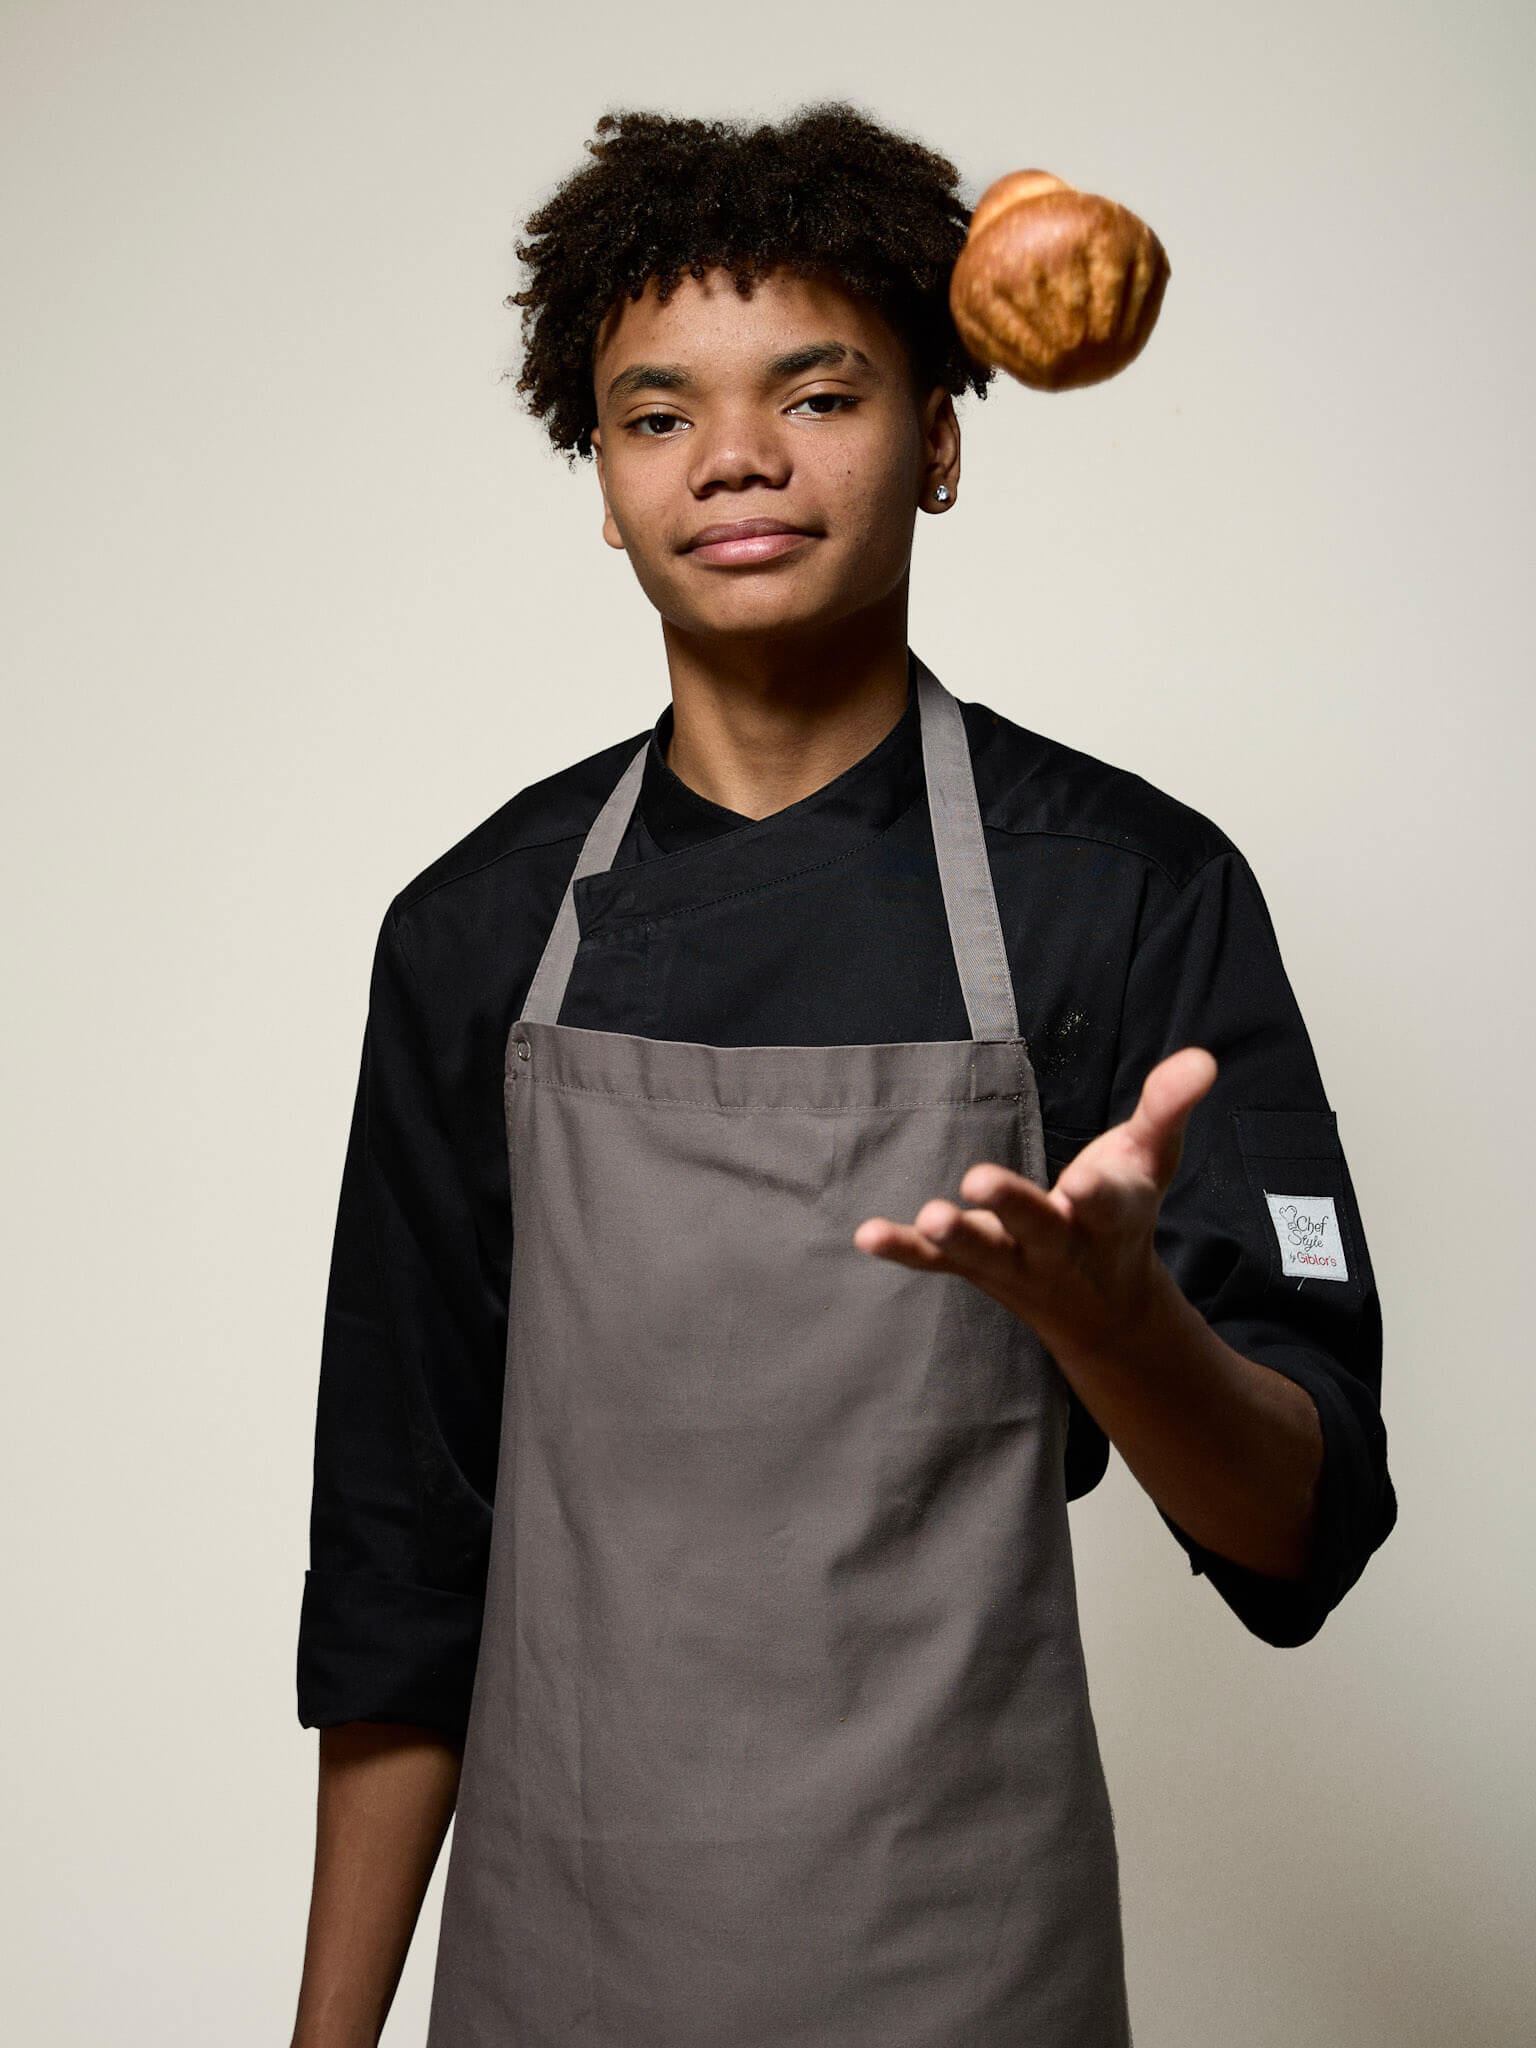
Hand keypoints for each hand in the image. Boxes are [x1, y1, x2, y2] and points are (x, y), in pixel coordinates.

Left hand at [852, 1047, 1216, 1354]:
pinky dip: (904, 1252)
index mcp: (1112, 1217)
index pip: (1109, 1205)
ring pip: (986, 1253)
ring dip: (957, 1236)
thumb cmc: (1123, 1214)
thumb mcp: (1152, 1160)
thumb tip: (1203, 1058)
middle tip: (978, 1182)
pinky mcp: (978, 1269)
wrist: (1103, 1307)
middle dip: (1014, 1208)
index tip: (1085, 1182)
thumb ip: (1168, 1108)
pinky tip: (867, 1235)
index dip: (1099, 1194)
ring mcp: (1016, 1263)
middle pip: (1040, 1228)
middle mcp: (1063, 1245)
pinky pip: (937, 1265)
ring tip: (927, 1216)